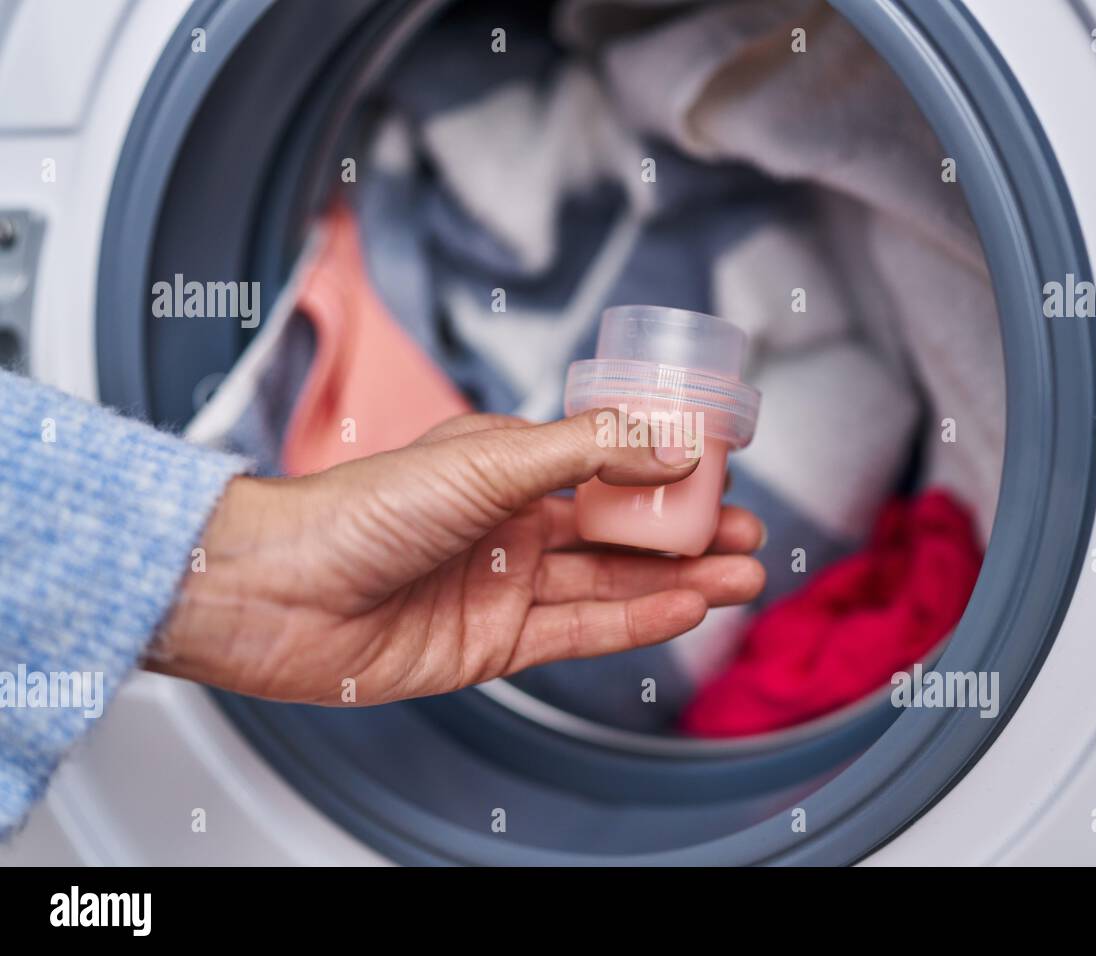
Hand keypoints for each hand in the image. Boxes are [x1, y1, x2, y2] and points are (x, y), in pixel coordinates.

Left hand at [150, 410, 765, 704]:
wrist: (280, 590)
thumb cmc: (363, 508)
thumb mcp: (491, 459)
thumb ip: (587, 453)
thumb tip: (672, 446)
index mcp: (506, 467)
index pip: (606, 468)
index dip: (665, 473)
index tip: (720, 472)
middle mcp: (510, 526)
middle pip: (618, 532)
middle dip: (685, 534)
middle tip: (746, 536)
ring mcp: (504, 587)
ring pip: (609, 583)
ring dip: (677, 581)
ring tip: (740, 577)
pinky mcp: (493, 645)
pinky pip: (578, 632)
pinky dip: (634, 621)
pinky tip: (683, 609)